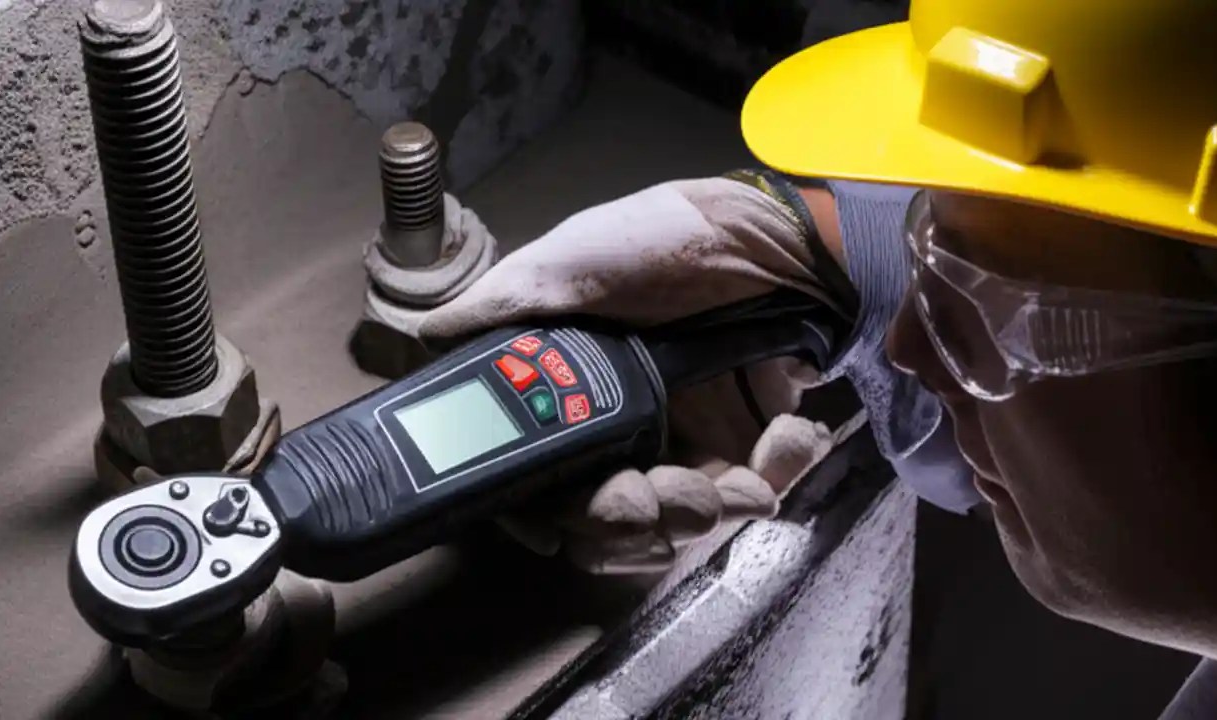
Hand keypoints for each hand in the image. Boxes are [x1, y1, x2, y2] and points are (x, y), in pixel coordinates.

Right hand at [410, 176, 853, 572]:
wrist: (769, 229)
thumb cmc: (657, 240)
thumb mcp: (566, 264)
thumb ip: (501, 306)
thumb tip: (427, 336)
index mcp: (571, 398)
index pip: (546, 482)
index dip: (546, 517)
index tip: (560, 532)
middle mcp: (624, 427)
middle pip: (614, 517)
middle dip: (633, 521)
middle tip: (653, 498)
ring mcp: (689, 436)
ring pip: (684, 518)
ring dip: (707, 509)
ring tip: (737, 483)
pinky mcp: (751, 435)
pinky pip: (759, 485)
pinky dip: (777, 470)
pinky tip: (789, 433)